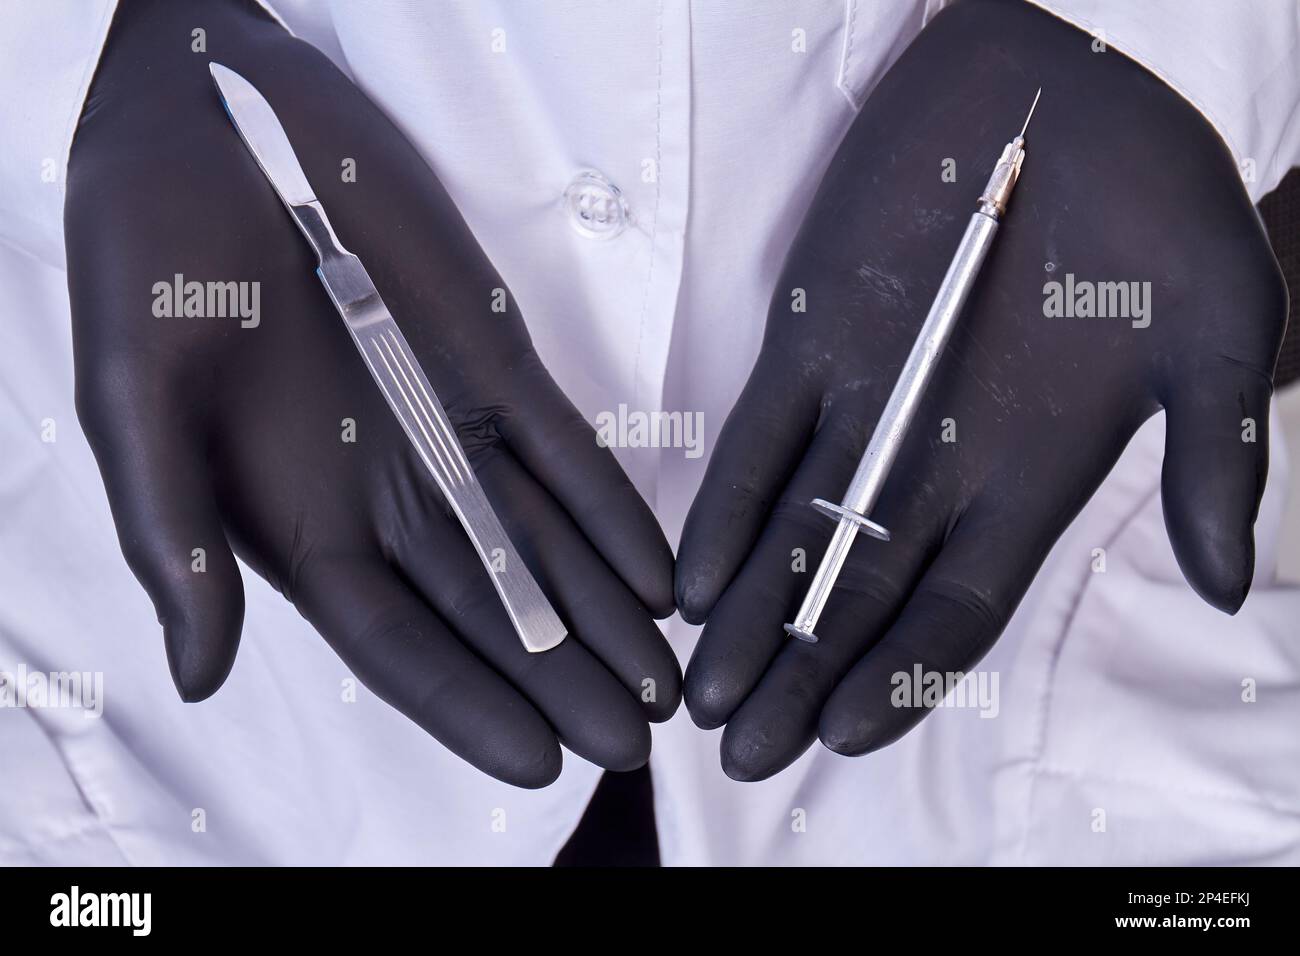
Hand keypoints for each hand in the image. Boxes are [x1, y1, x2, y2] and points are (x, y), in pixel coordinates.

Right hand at [66, 0, 678, 787]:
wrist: (209, 124)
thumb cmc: (148, 261)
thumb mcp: (136, 398)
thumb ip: (173, 536)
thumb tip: (199, 678)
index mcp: (300, 525)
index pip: (398, 645)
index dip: (468, 707)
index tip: (544, 763)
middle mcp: (384, 496)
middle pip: (490, 612)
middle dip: (564, 678)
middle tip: (639, 741)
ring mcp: (447, 431)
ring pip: (542, 543)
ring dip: (606, 610)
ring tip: (666, 676)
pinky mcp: (491, 363)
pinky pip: (564, 449)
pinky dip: (611, 508)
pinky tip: (660, 567)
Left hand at [675, 0, 1286, 779]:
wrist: (1063, 87)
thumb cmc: (1155, 198)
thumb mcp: (1215, 325)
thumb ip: (1211, 453)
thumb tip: (1226, 585)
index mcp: (1029, 478)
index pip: (956, 608)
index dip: (900, 675)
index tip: (841, 736)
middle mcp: (937, 461)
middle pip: (859, 594)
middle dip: (801, 675)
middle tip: (744, 752)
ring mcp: (867, 403)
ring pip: (797, 533)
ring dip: (750, 615)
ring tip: (706, 692)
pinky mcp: (812, 339)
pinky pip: (758, 440)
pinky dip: (728, 508)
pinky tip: (696, 579)